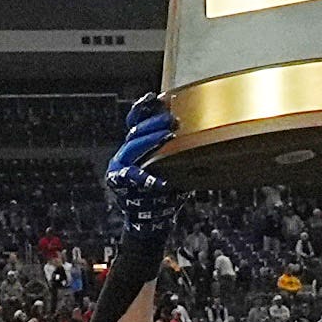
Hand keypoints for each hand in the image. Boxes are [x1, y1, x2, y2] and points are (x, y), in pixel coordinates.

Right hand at [104, 94, 179, 254]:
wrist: (150, 223)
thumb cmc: (164, 195)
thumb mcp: (174, 170)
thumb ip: (178, 154)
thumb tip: (202, 135)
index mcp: (136, 147)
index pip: (136, 121)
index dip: (144, 108)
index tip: (156, 97)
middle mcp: (125, 154)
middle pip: (136, 131)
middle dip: (155, 123)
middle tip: (172, 120)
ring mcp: (120, 167)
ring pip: (134, 147)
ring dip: (152, 140)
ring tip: (169, 135)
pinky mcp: (120, 183)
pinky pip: (134, 176)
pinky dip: (148, 177)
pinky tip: (161, 179)